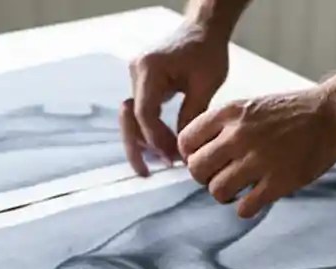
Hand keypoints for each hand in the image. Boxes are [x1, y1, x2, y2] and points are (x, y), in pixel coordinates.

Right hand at [121, 21, 230, 175]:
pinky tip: (162, 147)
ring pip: (131, 118)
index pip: (144, 113)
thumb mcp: (205, 85)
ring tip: (161, 162)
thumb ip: (191, 116)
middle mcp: (136, 72)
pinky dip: (148, 130)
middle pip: (128, 118)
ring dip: (143, 141)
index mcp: (149, 70)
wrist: (203, 29)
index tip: (172, 158)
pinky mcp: (142, 82)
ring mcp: (136, 76)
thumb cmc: (207, 52)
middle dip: (136, 148)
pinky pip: (140, 110)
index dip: (155, 139)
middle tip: (146, 174)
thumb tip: (183, 149)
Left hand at [178, 87, 335, 218]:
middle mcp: (239, 136)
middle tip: (220, 176)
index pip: (187, 141)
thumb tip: (199, 154)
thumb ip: (223, 126)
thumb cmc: (291, 112)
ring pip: (217, 191)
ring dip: (224, 194)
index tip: (206, 160)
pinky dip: (246, 208)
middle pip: (197, 169)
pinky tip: (255, 199)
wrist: (331, 115)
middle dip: (205, 177)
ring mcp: (259, 160)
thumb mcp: (250, 106)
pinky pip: (245, 207)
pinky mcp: (278, 182)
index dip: (191, 155)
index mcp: (230, 113)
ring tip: (238, 190)